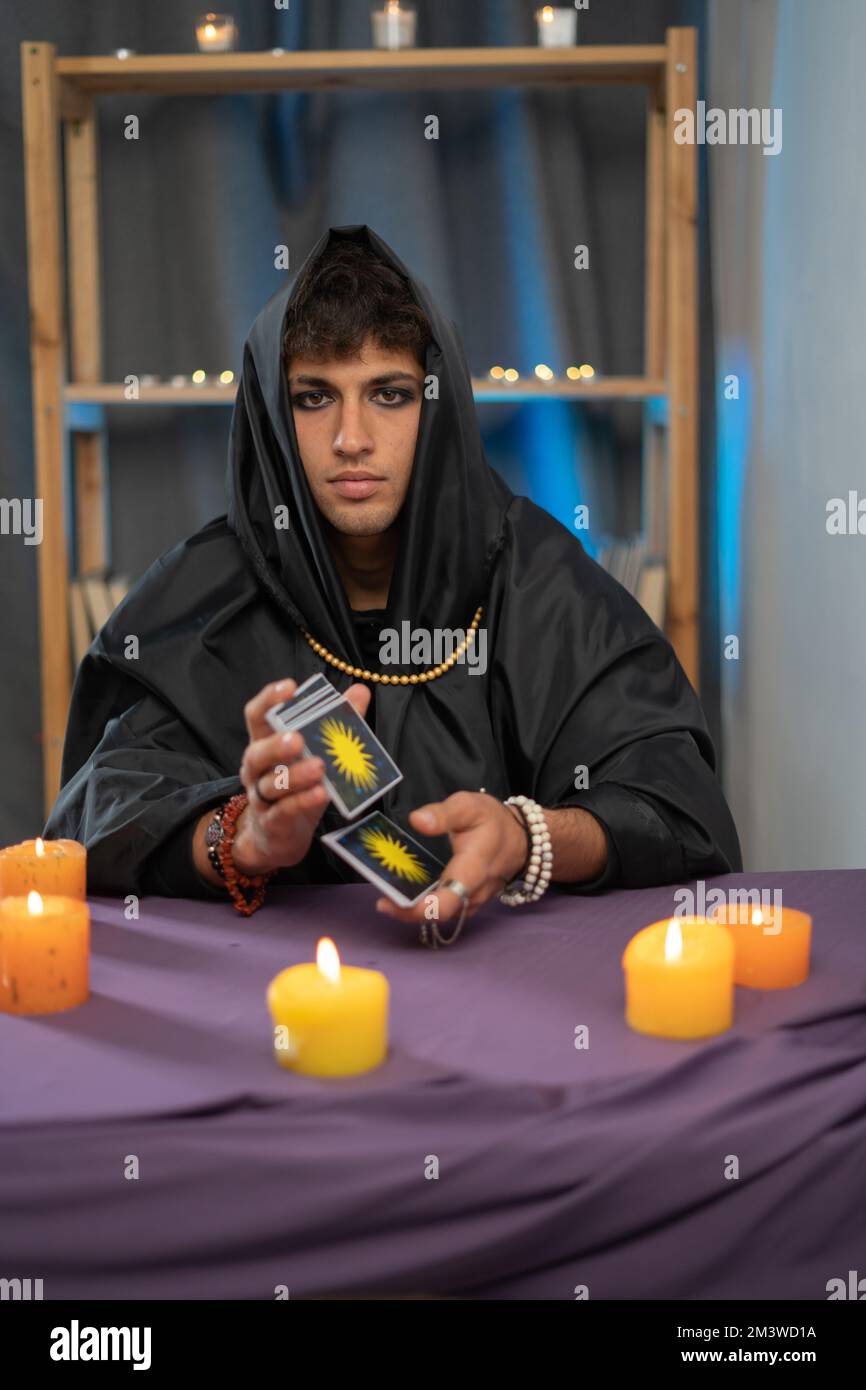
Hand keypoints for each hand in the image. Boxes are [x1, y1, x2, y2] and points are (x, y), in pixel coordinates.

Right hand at [233, 677, 370, 876]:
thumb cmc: (298, 785)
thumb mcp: (316, 753)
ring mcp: (261, 797)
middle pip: (256, 753)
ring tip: (318, 767)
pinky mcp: (272, 822)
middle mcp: (256, 769)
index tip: (289, 688)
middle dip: (276, 745)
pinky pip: (284, 811)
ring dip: (294, 775)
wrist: (278, 835)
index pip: (257, 716)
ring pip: (271, 785)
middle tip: (297, 738)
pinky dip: (302, 802)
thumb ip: (335, 722)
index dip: (269, 700)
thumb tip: (360, 691)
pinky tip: (320, 794)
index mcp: (264, 743)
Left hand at [375, 791, 528, 924]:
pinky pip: (446, 909)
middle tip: (382, 899)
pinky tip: (409, 892)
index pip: (445, 902)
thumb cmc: (493, 821)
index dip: (415, 910)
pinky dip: (426, 904)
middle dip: (406, 910)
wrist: (521, 838)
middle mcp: (473, 893)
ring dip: (415, 908)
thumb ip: (443, 814)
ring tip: (390, 893)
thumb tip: (416, 820)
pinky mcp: (470, 902)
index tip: (387, 902)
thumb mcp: (469, 806)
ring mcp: (473, 902)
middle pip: (437, 914)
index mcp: (472, 869)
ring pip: (441, 914)